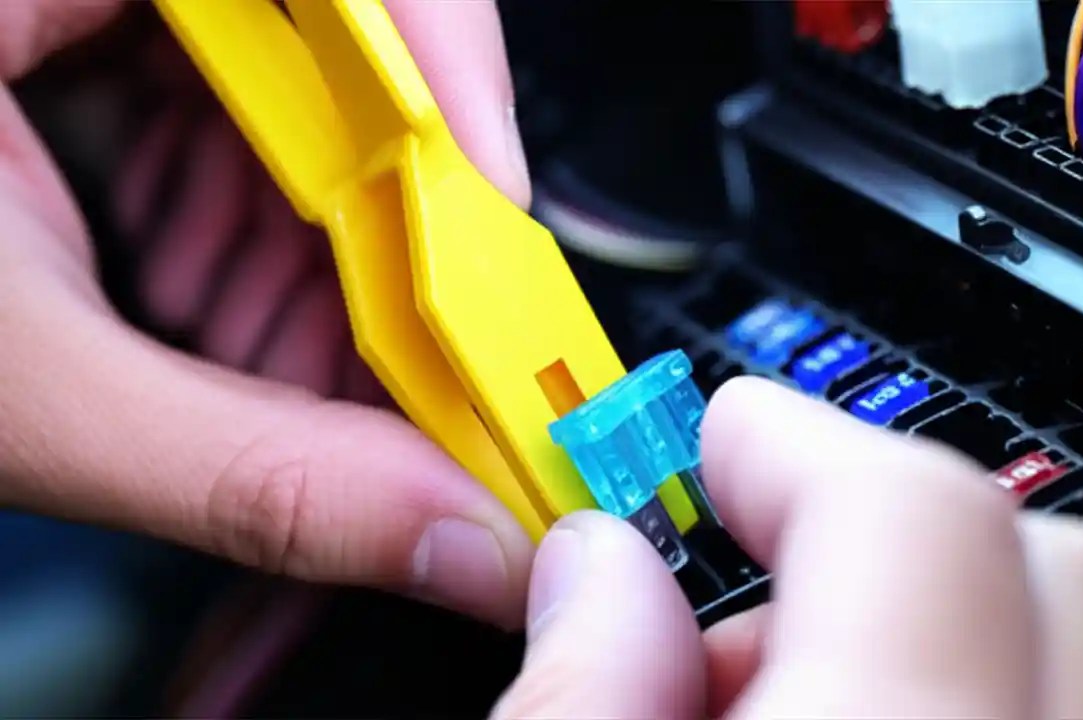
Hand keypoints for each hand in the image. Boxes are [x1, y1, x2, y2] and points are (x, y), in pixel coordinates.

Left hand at [0, 2, 531, 627]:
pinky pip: (215, 101)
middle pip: (316, 32)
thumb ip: (254, 471)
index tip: (490, 216)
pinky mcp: (64, 32)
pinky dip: (236, 221)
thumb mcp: (20, 394)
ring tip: (271, 362)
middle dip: (369, 208)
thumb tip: (444, 525)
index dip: (435, 72)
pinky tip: (207, 312)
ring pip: (273, 80)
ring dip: (301, 240)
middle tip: (412, 328)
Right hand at [494, 376, 1082, 716]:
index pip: (916, 512)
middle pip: (1054, 567)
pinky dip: (956, 709)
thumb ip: (570, 688)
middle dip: (882, 533)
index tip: (715, 448)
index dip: (794, 442)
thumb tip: (596, 572)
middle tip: (737, 590)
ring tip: (757, 709)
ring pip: (1073, 656)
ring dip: (915, 638)